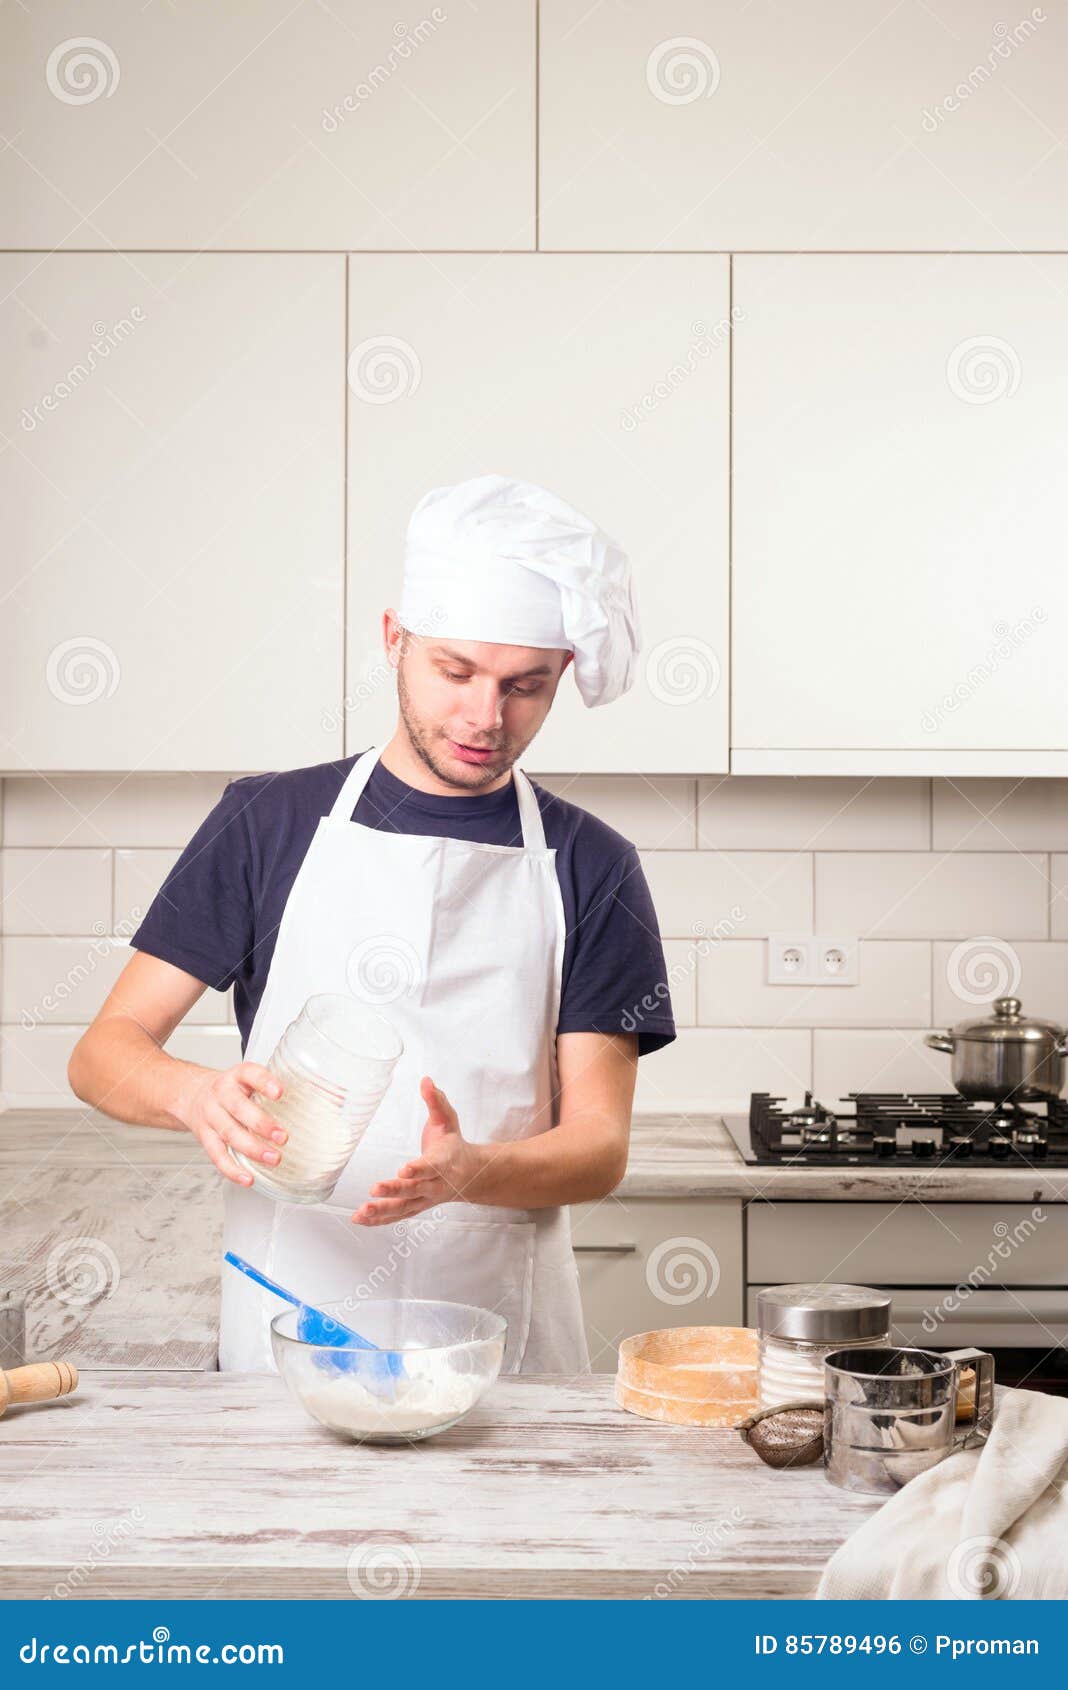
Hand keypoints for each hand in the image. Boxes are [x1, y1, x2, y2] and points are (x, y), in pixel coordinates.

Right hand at [173, 1061, 287, 1186]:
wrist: (191, 1094)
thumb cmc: (230, 1089)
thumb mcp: (247, 1078)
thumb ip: (272, 1088)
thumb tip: (317, 1099)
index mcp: (236, 1076)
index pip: (249, 1073)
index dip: (264, 1082)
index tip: (280, 1092)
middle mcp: (221, 1094)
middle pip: (238, 1108)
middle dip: (262, 1124)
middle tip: (283, 1137)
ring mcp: (211, 1116)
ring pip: (229, 1133)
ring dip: (252, 1148)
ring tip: (274, 1158)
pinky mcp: (205, 1137)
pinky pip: (217, 1155)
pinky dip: (232, 1169)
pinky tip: (248, 1178)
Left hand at [351, 1076, 482, 1225]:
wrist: (469, 1175)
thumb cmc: (453, 1145)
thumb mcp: (448, 1119)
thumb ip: (436, 1101)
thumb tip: (426, 1080)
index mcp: (443, 1161)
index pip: (431, 1166)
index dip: (418, 1168)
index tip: (403, 1169)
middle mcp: (435, 1184)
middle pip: (415, 1190)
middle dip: (395, 1191)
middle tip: (375, 1189)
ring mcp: (426, 1199)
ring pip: (404, 1208)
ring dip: (383, 1211)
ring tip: (362, 1211)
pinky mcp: (416, 1207)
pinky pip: (397, 1216)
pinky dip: (379, 1220)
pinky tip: (360, 1219)